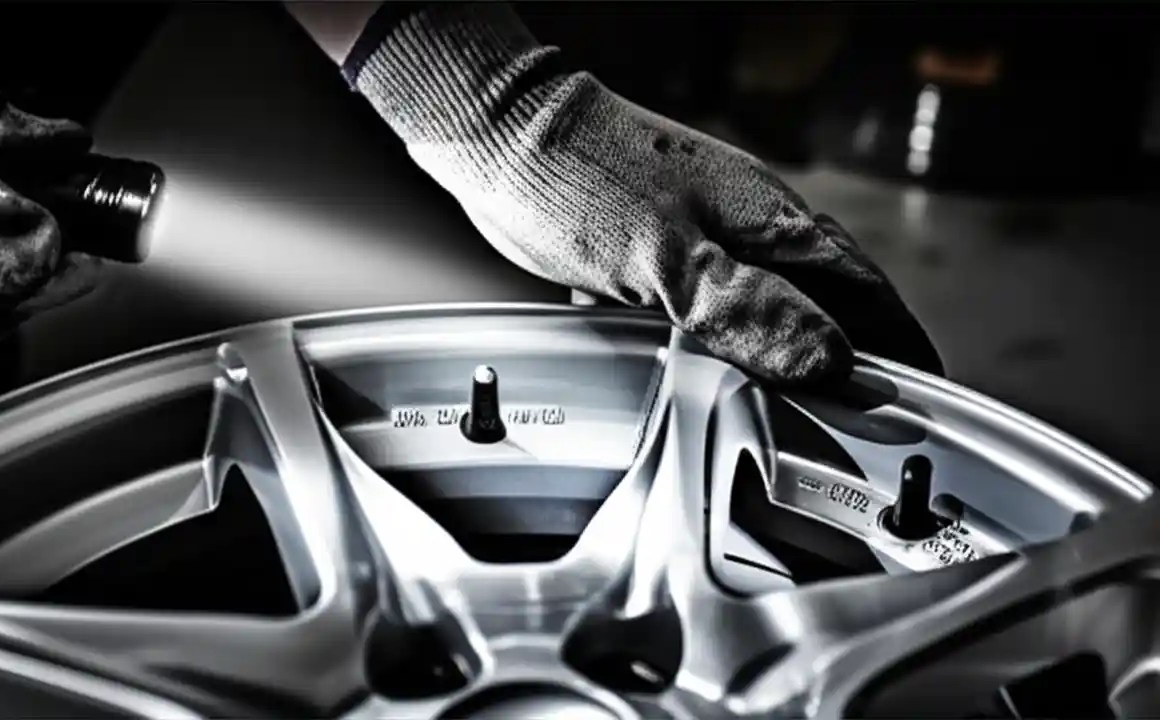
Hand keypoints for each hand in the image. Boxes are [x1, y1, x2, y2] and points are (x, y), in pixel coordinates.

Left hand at [344, 4, 941, 384]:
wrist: (502, 138)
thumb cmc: (579, 180)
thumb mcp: (669, 259)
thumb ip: (749, 313)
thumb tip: (829, 362)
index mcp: (774, 226)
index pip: (869, 298)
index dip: (900, 353)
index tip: (922, 402)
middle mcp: (752, 230)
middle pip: (829, 304)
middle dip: (852, 361)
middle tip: (861, 423)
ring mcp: (709, 238)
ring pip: (768, 307)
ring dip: (784, 355)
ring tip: (793, 412)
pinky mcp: (664, 252)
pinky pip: (712, 309)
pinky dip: (718, 346)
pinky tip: (703, 375)